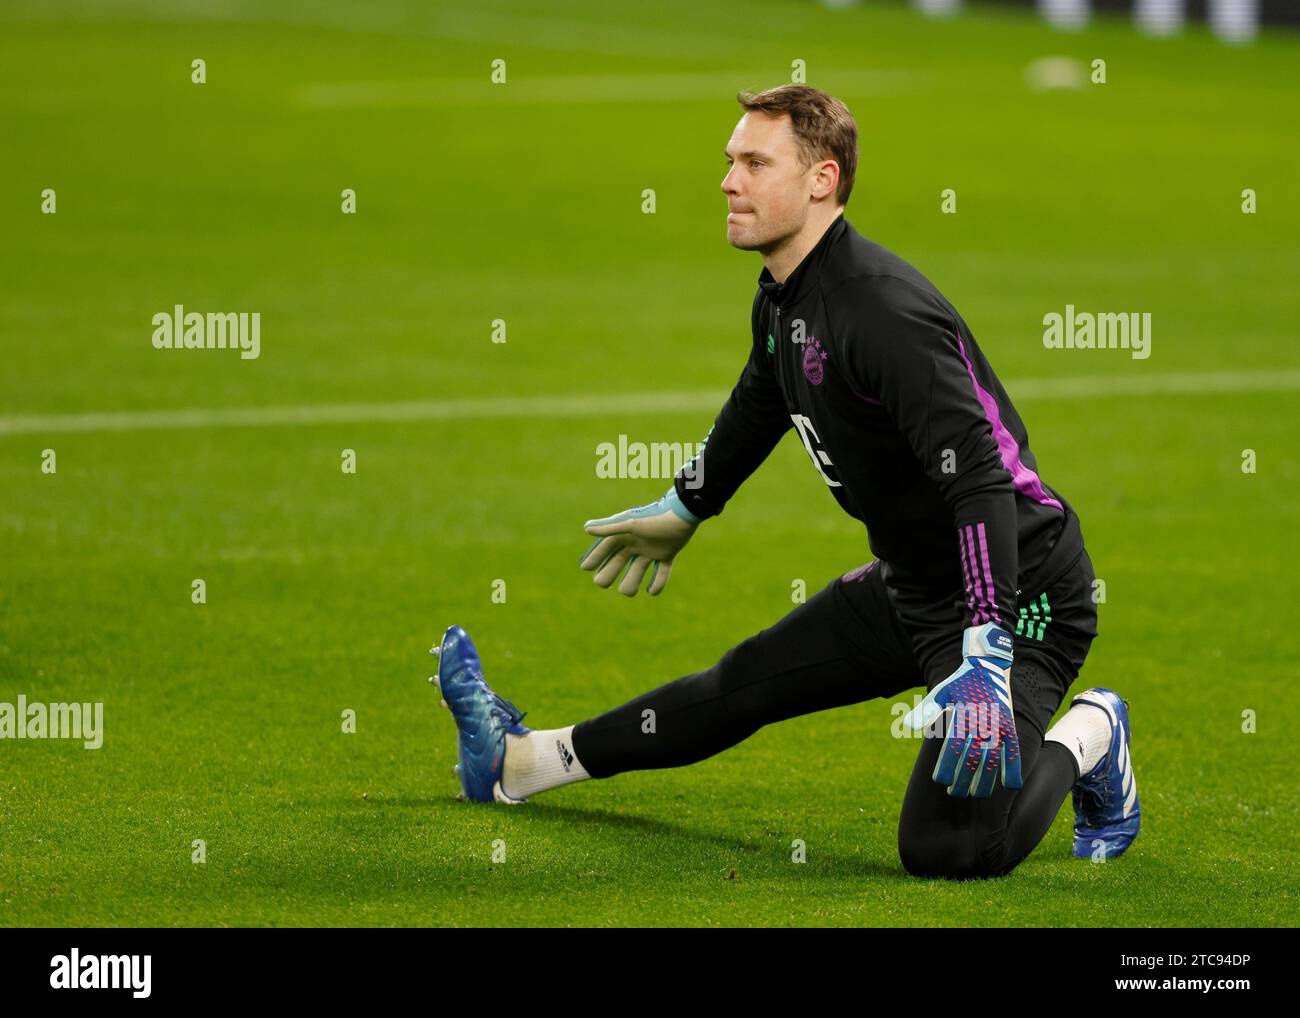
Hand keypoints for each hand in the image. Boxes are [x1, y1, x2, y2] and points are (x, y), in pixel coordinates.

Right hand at [579, 486, 700, 595]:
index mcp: (626, 534)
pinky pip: (661, 572)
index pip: (606, 547)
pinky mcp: (667, 554)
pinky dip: (657, 583)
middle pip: (618, 562)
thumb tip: (586, 528)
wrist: (682, 514)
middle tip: (602, 583)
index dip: (595, 556)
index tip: (585, 567)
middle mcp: (636, 543)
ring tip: (629, 592)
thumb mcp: (630, 523)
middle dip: (608, 573)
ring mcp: (651, 550)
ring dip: (632, 582)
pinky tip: (651, 591)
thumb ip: (609, 528)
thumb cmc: (654, 517)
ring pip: (637, 571)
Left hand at [900, 623, 1021, 797]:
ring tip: (976, 795)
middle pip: (973, 759)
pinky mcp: (1009, 727)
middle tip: (954, 793)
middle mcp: (982, 722)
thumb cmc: (959, 684)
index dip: (947, 766)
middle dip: (963, 779)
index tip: (939, 780)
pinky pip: (1014, 751)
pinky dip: (1014, 769)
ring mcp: (998, 725)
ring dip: (985, 781)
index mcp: (963, 715)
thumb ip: (926, 711)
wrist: (987, 667)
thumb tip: (906, 726)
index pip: (954, 748)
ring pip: (993, 760)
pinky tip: (1011, 787)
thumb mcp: (941, 693)